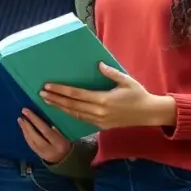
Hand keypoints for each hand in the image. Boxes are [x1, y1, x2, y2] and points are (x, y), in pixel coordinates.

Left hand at [18, 108, 71, 163]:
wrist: (67, 157)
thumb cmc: (67, 140)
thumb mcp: (67, 133)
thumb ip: (58, 126)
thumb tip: (44, 113)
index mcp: (60, 143)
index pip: (46, 131)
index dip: (35, 120)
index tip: (27, 111)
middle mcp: (51, 150)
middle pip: (36, 137)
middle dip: (28, 125)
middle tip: (23, 113)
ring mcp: (44, 154)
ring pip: (32, 142)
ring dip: (25, 129)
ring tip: (20, 119)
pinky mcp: (39, 156)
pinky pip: (31, 145)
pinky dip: (26, 136)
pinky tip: (23, 128)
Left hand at [41, 63, 176, 129]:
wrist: (149, 114)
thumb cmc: (138, 94)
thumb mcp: (126, 80)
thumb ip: (111, 73)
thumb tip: (98, 64)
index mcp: (103, 99)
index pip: (76, 94)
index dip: (61, 91)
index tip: (48, 87)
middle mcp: (99, 112)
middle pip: (72, 105)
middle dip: (55, 99)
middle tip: (41, 94)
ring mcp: (100, 120)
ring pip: (75, 114)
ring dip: (60, 108)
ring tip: (47, 102)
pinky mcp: (102, 126)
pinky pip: (82, 120)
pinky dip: (71, 115)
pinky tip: (62, 110)